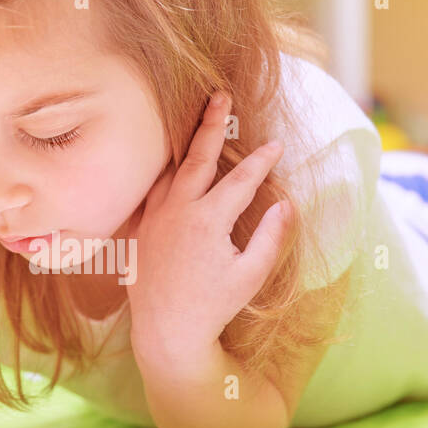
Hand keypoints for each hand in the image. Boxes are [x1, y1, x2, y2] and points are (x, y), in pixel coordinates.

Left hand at [125, 92, 290, 365]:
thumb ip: (272, 237)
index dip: (262, 160)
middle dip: (212, 124)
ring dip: (186, 144)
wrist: (165, 332)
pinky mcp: (141, 228)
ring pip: (171, 169)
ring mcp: (155, 217)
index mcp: (208, 220)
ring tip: (197, 121)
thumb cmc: (213, 306)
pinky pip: (152, 188)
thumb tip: (286, 203)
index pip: (241, 179)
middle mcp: (178, 210)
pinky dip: (164, 170)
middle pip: (198, 157)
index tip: (277, 145)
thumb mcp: (251, 276)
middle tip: (221, 95)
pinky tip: (172, 163)